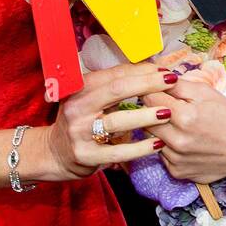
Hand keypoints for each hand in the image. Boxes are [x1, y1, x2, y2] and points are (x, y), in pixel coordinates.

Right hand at [39, 63, 178, 180]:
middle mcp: (77, 107)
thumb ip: (112, 87)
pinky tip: (157, 144)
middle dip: (148, 84)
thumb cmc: (80, 120)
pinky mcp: (86, 155)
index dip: (142, 70)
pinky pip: (118, 151)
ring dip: (146, 116)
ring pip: (117, 121)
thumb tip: (150, 71)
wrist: (54, 152)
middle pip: (117, 90)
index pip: (115, 74)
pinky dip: (140, 148)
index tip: (164, 71)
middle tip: (172, 82)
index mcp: (80, 87)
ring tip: (167, 113)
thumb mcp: (88, 98)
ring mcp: (80, 132)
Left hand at [149, 77, 225, 183]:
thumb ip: (178, 84)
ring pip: (151, 138)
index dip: (151, 91)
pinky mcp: (177, 172)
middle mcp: (177, 141)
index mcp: (184, 117)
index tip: (156, 89)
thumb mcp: (206, 92)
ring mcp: (176, 159)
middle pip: (145, 119)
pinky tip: (182, 141)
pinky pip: (161, 155)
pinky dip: (166, 147)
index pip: (149, 98)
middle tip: (166, 106)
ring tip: (176, 124)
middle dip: (152, 110)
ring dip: (158, 129)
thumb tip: (155, 76)